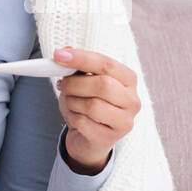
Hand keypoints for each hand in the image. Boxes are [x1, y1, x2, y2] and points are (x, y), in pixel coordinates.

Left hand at [53, 46, 140, 171]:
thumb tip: (65, 50)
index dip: (82, 58)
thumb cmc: (87, 106)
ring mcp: (124, 121)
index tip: (59, 55)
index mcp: (128, 80)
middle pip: (102, 85)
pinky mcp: (110, 138)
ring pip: (92, 105)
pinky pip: (83, 122)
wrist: (88, 139)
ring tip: (70, 102)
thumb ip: (77, 66)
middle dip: (75, 83)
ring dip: (72, 102)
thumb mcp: (82, 83)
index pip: (107, 64)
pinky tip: (74, 119)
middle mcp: (132, 100)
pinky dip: (72, 118)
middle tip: (62, 84)